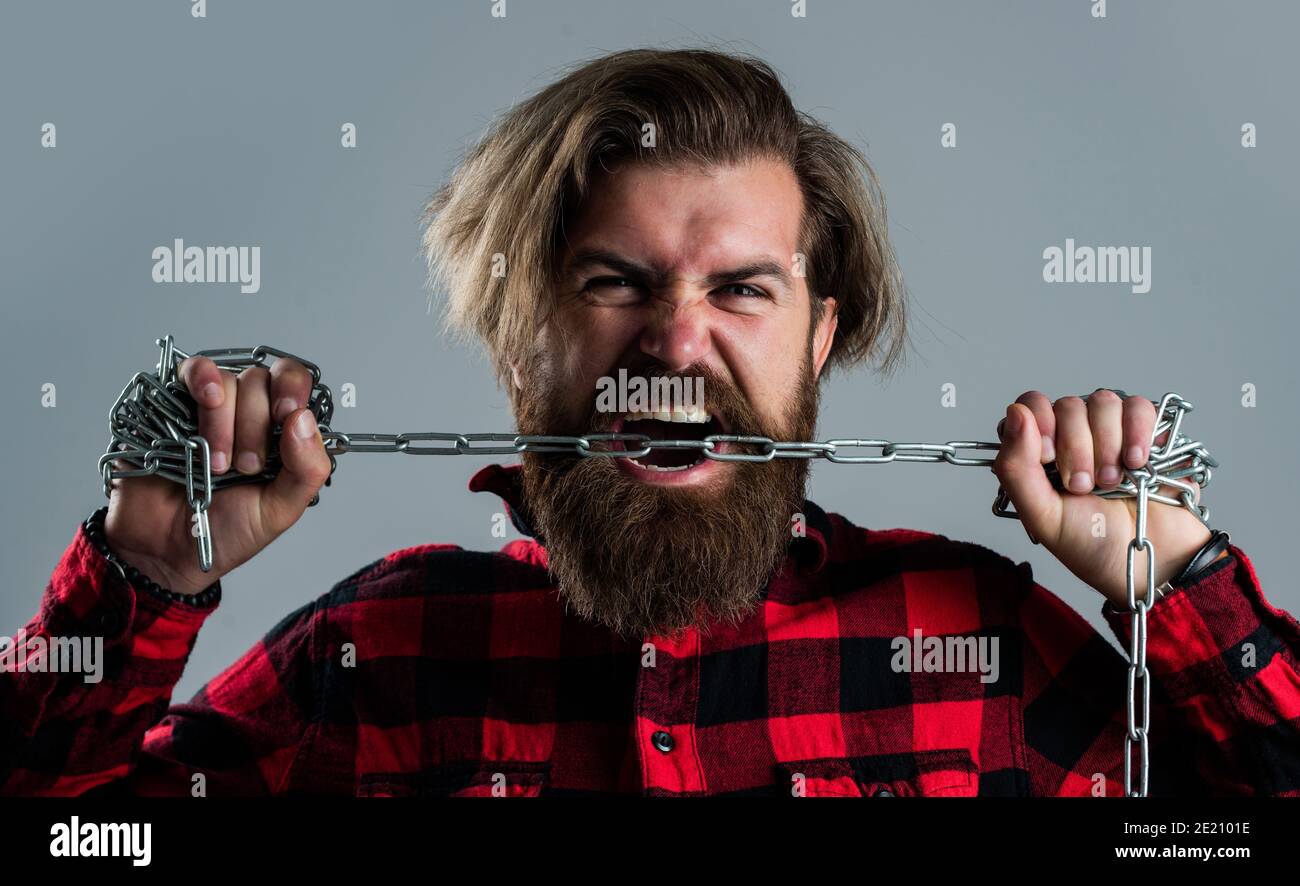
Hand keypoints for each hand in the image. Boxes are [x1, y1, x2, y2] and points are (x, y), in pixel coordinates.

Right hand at [102, 355, 333, 594]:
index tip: (286, 416)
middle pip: (262, 380)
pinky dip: (202, 380)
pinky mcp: (172, 402)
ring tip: (216, 466)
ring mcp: (209, 405)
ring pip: (229, 380)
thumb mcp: (281, 509)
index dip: (293, 391)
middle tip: (245, 466)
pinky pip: (192, 370)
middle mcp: (247, 411)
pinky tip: (205, 402)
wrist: (167, 550)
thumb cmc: (226, 531)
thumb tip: (305, 419)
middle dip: (255, 425)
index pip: (295, 383)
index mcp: (280, 431)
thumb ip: (306, 469)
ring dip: (224, 423)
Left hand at [991, 389, 1213, 607]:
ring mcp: (1111, 431)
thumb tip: (1015, 412)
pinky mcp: (1148, 432)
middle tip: (1084, 486)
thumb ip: (1016, 467)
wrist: (1151, 561)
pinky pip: (1139, 407)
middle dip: (1076, 449)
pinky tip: (1137, 463)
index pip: (1030, 407)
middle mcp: (1074, 436)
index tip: (1047, 458)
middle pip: (1067, 406)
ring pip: (1102, 402)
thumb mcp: (1042, 516)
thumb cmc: (1093, 545)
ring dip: (1107, 446)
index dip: (1037, 425)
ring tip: (1112, 483)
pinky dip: (1138, 433)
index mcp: (1041, 454)